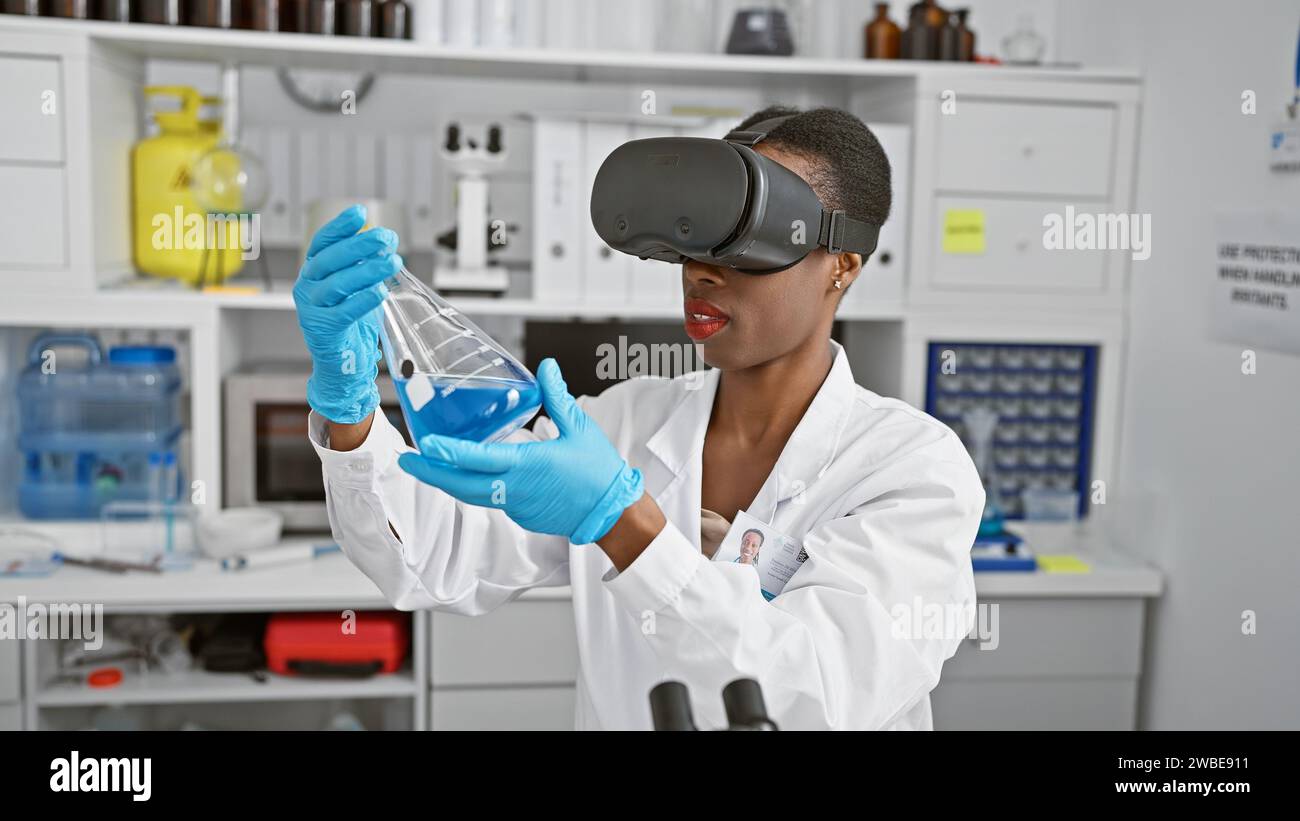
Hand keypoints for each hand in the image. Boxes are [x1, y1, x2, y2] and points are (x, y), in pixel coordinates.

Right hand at [293, 205, 402, 423]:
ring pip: (337, 284)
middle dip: (359, 245)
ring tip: (391, 262)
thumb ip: (364, 267)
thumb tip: (386, 242)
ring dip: (366, 271)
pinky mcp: (323, 331)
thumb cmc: (349, 323)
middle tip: (386, 237)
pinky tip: (379, 292)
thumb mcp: (355, 289)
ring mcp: (311, 310)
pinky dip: (362, 301)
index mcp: (313, 273)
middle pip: (330, 260)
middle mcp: (306, 288)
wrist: (340, 364)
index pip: (321, 243)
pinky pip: (343, 312)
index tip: (359, 211)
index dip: (340, 227)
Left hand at [397, 359, 643, 544]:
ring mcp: (515, 504)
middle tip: (407, 461)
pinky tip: (464, 475)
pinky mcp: (520, 513)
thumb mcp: (578, 427)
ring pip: (472, 494)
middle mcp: (515, 488)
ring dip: (448, 480)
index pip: (478, 460)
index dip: (449, 453)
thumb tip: (547, 367)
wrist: (612, 512)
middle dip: (430, 473)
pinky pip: (490, 499)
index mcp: (527, 465)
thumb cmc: (598, 472)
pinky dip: (471, 487)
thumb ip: (557, 397)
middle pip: (461, 485)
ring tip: (428, 465)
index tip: (426, 445)